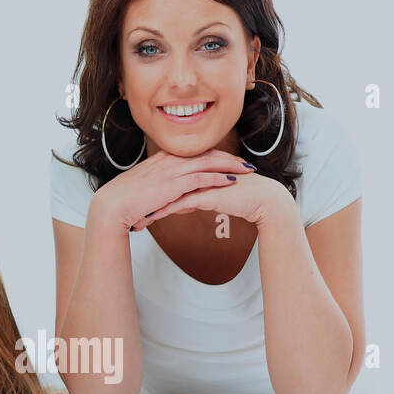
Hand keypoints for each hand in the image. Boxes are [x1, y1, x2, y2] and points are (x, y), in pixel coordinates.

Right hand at [94, 148, 257, 231]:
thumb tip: (180, 198)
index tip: (229, 160)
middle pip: (205, 153)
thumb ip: (165, 190)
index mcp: (161, 159)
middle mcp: (168, 161)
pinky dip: (217, 178)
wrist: (113, 205)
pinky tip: (231, 181)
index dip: (214, 155)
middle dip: (228, 158)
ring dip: (230, 166)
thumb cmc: (125, 201)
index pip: (194, 152)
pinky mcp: (173, 184)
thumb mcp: (146, 189)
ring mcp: (171, 171)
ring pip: (207, 162)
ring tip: (246, 171)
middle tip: (246, 164)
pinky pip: (201, 177)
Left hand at [128, 170, 290, 231]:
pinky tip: (151, 220)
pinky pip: (179, 203)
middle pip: (162, 187)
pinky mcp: (204, 193)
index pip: (167, 181)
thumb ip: (197, 198)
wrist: (264, 200)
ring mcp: (199, 182)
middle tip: (129, 213)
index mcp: (195, 171)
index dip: (150, 194)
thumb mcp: (213, 197)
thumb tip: (185, 205)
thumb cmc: (241, 198)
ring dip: (150, 209)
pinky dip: (163, 212)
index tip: (136, 205)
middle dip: (145, 202)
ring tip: (135, 222)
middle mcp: (195, 173)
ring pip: (167, 195)